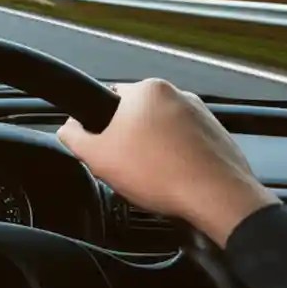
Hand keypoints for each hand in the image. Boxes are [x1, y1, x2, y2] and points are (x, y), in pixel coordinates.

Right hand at [57, 78, 278, 245]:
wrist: (217, 198)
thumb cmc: (159, 173)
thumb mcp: (98, 158)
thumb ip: (74, 137)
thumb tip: (68, 129)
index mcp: (147, 89)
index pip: (108, 99)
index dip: (100, 127)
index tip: (103, 150)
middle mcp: (177, 93)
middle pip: (137, 117)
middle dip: (129, 141)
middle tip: (126, 168)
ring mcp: (202, 114)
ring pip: (163, 132)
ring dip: (154, 151)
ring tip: (153, 179)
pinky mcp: (218, 136)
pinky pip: (186, 145)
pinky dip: (178, 160)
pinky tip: (174, 181)